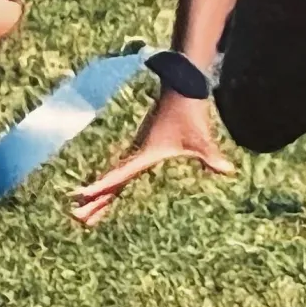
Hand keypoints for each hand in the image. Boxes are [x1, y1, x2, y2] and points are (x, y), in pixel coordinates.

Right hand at [69, 89, 235, 226]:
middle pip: (112, 182)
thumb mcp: (200, 138)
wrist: (182, 88)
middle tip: (77, 218)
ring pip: (114, 178)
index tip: (82, 197)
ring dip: (101, 195)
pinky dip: (111, 185)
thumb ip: (210, 157)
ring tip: (87, 214)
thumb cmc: (189, 113)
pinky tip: (111, 193)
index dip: (101, 187)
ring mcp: (138, 150)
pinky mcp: (143, 147)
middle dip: (95, 200)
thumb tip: (227, 170)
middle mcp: (137, 152)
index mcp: (145, 153)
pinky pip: (121, 172)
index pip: (119, 175)